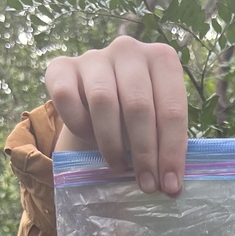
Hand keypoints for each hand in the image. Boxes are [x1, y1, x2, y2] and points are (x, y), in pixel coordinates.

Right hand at [45, 36, 187, 195]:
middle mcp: (129, 50)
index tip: (170, 185)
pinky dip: (79, 125)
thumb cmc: (134, 116)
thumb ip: (166, 144)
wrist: (94, 100)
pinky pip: (66, 97)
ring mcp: (94, 56)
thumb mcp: (157, 123)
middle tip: (146, 184)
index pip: (172, 109)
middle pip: (138, 106)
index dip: (172, 151)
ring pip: (103, 101)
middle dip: (144, 153)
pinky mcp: (62, 67)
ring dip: (112, 143)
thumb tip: (171, 185)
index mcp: (162, 59)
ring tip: (118, 167)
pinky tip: (90, 140)